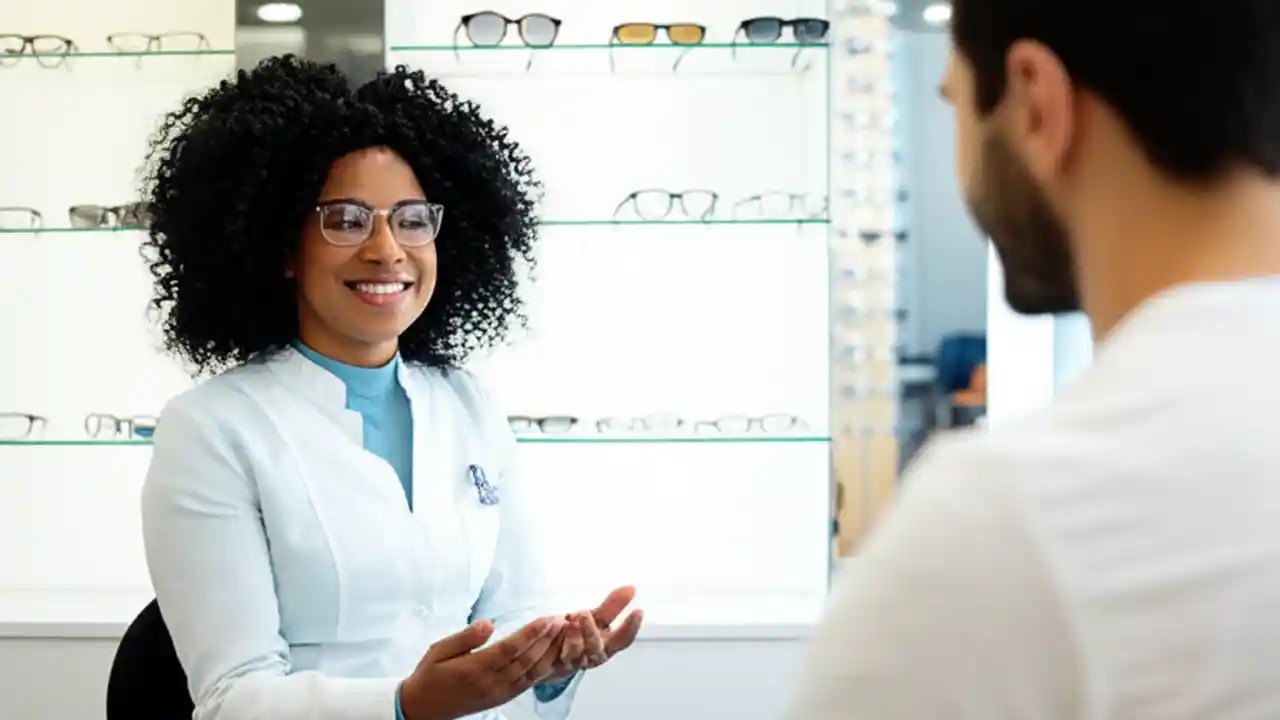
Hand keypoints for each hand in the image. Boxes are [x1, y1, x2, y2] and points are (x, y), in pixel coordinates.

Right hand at [400, 615, 564, 719]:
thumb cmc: (430, 675)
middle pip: (526, 660)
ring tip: (564, 634)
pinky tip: (553, 655)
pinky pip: (529, 684)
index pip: (510, 649)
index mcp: (474, 670)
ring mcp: (499, 693)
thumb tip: (488, 623)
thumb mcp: (439, 651)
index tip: (547, 618)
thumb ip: (465, 638)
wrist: (424, 709)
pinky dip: (545, 669)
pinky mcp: (503, 698)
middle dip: (547, 639)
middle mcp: (491, 684)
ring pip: (532, 673)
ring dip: (550, 653)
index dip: (531, 633)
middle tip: (563, 621)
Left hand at [545, 585, 643, 680]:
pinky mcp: (555, 664)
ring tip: (568, 619)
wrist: (548, 651)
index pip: (622, 640)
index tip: (638, 611)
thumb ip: (612, 605)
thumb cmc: (577, 633)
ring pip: (575, 654)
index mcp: (606, 645)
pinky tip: (553, 625)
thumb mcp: (595, 618)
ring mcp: (573, 661)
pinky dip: (554, 638)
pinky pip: (555, 655)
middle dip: (591, 633)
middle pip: (597, 650)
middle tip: (584, 614)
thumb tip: (632, 588)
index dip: (630, 627)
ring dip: (572, 636)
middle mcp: (591, 656)